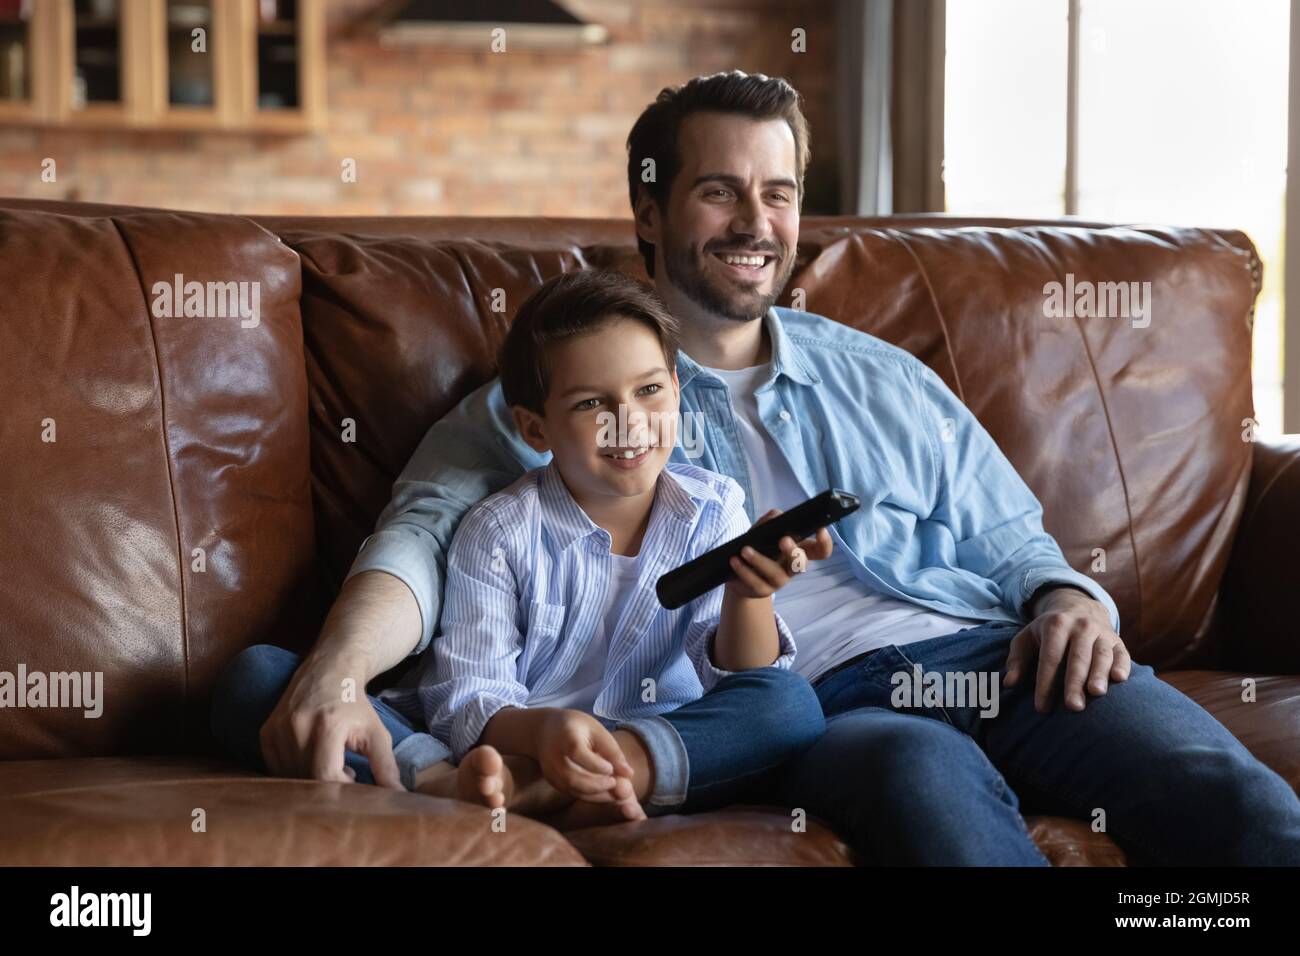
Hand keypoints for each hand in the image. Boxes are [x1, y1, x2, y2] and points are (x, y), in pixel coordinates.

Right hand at [259, 653, 402, 789]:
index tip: (354, 781)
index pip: (325, 776)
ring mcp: (278, 729)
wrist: (329, 669)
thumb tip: (398, 795)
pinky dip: (294, 772)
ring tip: (330, 763)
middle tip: (346, 773)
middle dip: (327, 785)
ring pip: (290, 776)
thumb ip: (386, 767)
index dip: (340, 789)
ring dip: (310, 779)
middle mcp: (298, 726)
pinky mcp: (266, 732)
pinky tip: (312, 759)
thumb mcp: (376, 733)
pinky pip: (276, 768)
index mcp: (327, 726)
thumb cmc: (355, 704)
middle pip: (307, 779)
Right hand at [535, 709, 642, 816]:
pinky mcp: (552, 781)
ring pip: (571, 789)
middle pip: (572, 777)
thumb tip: (629, 774)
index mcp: (565, 737)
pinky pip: (571, 792)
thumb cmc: (575, 726)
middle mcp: (553, 756)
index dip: (596, 764)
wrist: (543, 730)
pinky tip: (603, 794)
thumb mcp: (595, 730)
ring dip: (595, 795)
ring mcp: (550, 771)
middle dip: (596, 785)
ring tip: (614, 793)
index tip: (612, 768)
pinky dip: (589, 796)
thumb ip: (612, 751)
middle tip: (616, 785)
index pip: (577, 753)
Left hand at [724, 508, 833, 598]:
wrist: (738, 571)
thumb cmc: (757, 545)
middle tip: (783, 540)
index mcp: (799, 551)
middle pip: (802, 564)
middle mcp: (792, 568)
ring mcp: (779, 582)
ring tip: (744, 550)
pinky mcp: (762, 591)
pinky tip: (735, 560)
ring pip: (776, 574)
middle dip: (793, 552)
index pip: (821, 551)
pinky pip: (755, 582)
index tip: (820, 529)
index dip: (825, 542)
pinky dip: (743, 569)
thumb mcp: (763, 530)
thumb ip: (772, 520)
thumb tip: (777, 516)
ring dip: (760, 560)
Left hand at [1003, 589, 1131, 712]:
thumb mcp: (1026, 638)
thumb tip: (1008, 683)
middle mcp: (1081, 626)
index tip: (1041, 707)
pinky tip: (1119, 679)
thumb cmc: (1048, 631)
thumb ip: (1016, 660)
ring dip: (1099, 674)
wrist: (1079, 608)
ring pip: (1101, 655)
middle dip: (1074, 682)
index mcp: (1056, 625)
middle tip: (1072, 706)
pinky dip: (1122, 666)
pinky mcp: (1118, 641)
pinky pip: (1122, 654)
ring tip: (1096, 693)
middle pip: (1077, 658)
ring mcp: (1102, 633)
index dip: (1045, 683)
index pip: (1050, 658)